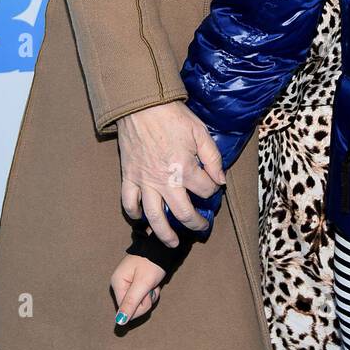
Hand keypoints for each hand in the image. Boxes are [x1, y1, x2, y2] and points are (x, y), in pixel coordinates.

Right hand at [110, 254, 166, 325]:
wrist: (161, 247)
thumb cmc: (152, 262)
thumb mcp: (143, 283)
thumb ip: (131, 302)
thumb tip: (119, 321)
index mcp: (117, 283)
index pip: (125, 310)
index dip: (140, 306)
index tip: (148, 293)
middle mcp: (119, 284)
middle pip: (131, 307)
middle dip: (145, 300)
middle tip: (151, 287)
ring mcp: (126, 284)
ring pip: (138, 303)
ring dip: (149, 296)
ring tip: (153, 283)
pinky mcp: (134, 283)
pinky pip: (141, 296)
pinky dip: (149, 292)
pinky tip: (152, 283)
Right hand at [116, 99, 225, 250]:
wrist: (142, 106)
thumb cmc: (173, 117)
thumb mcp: (200, 132)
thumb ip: (213, 158)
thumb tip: (220, 181)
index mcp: (185, 168)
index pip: (205, 191)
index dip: (213, 192)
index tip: (214, 189)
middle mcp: (165, 181)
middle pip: (183, 214)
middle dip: (195, 224)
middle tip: (201, 229)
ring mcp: (145, 181)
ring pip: (154, 218)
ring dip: (164, 234)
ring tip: (172, 243)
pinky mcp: (129, 177)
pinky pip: (129, 202)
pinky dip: (134, 214)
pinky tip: (142, 219)